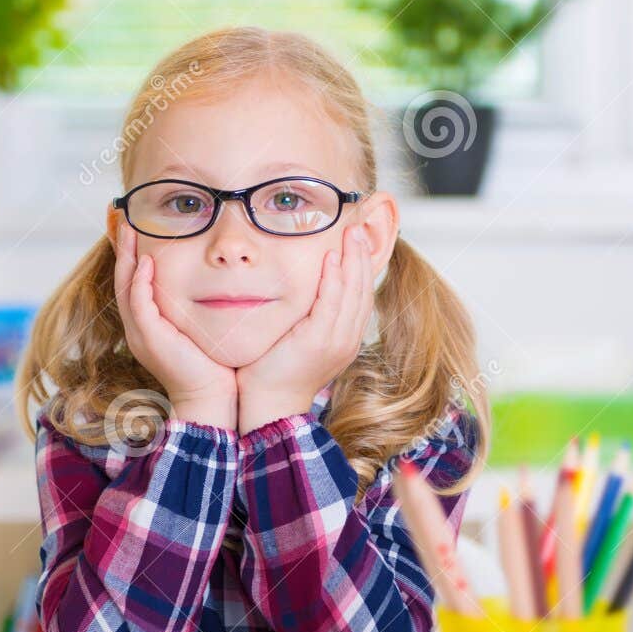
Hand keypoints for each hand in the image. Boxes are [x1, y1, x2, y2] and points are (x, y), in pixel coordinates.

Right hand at [111, 219, 236, 428]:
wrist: (212, 399)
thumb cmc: (214, 364)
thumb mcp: (203, 326)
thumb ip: (199, 303)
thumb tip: (214, 277)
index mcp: (149, 323)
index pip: (134, 280)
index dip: (132, 252)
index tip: (136, 225)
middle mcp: (139, 326)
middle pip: (123, 278)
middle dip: (123, 246)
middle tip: (124, 216)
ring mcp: (141, 333)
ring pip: (125, 286)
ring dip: (127, 255)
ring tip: (129, 228)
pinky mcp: (149, 339)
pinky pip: (139, 304)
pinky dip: (141, 281)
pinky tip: (147, 261)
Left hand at [237, 223, 374, 433]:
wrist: (268, 405)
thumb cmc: (275, 372)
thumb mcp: (298, 338)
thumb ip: (307, 315)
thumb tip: (303, 287)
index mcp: (345, 337)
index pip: (361, 294)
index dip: (363, 264)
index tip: (358, 238)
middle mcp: (347, 339)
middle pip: (364, 289)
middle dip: (362, 255)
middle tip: (358, 226)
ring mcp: (336, 341)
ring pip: (353, 293)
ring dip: (353, 259)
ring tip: (350, 233)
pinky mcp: (318, 342)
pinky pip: (331, 305)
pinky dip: (334, 280)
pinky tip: (331, 259)